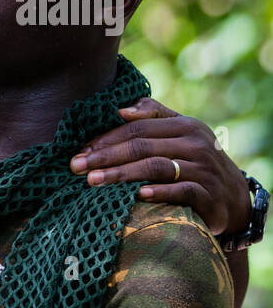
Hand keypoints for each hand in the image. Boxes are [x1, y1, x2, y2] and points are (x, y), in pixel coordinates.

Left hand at [70, 97, 249, 234]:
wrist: (232, 197)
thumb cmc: (195, 160)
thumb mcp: (181, 133)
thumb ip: (153, 116)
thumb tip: (120, 110)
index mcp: (185, 126)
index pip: (138, 129)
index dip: (107, 139)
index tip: (80, 150)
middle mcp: (196, 144)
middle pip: (142, 147)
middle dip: (105, 157)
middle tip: (76, 167)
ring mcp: (204, 170)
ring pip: (156, 167)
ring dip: (121, 174)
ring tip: (93, 181)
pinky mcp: (209, 195)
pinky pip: (182, 191)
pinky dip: (159, 192)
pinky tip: (137, 195)